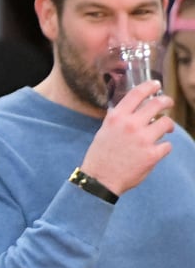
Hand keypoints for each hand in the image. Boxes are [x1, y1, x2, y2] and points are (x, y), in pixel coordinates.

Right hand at [80, 79, 173, 195]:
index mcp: (116, 118)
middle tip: (168, 104)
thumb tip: (128, 109)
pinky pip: (167, 145)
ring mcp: (143, 140)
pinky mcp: (152, 155)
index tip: (156, 86)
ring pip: (167, 123)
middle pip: (158, 104)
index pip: (137, 93)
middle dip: (167, 102)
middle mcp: (130, 125)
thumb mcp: (103, 132)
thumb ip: (117, 120)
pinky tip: (155, 151)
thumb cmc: (100, 157)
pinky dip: (163, 148)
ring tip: (165, 130)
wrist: (99, 181)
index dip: (150, 86)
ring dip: (168, 126)